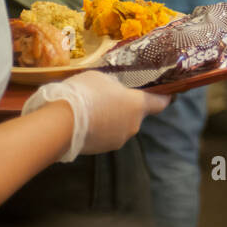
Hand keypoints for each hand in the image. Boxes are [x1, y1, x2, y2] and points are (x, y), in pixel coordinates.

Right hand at [22, 69, 168, 161]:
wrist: (60, 123)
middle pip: (137, 114)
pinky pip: (107, 135)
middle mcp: (134, 125)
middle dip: (127, 106)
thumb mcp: (100, 77)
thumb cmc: (84, 93)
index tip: (166, 92)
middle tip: (110, 96)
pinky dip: (101, 128)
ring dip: (112, 118)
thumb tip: (113, 86)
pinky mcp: (103, 149)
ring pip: (121, 125)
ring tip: (92, 108)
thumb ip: (113, 83)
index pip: (161, 102)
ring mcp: (118, 139)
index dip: (164, 96)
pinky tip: (85, 120)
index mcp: (138, 105)